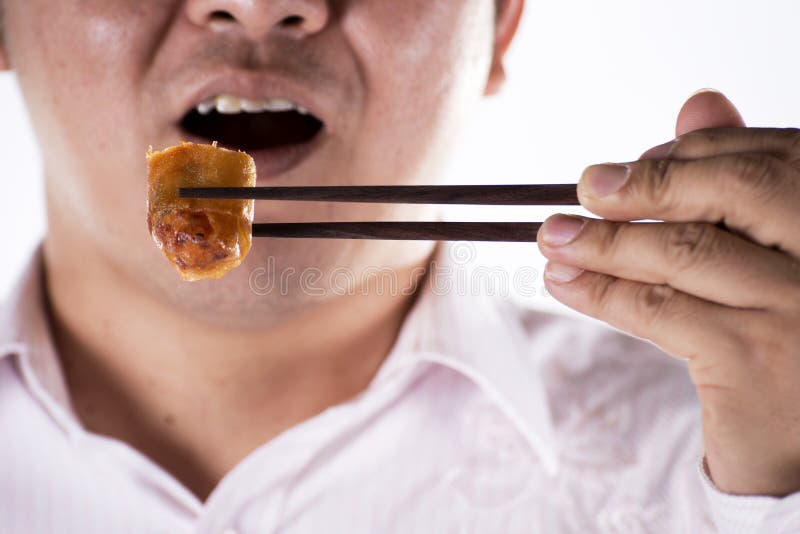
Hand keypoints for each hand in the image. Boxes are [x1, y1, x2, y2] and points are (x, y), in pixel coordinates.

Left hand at [536, 89, 799, 496]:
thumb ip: (742, 180)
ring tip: (554, 239)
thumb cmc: (786, 331)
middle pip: (734, 190)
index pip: (766, 158)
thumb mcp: (771, 250)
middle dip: (646, 183)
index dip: (689, 152)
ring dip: (603, 241)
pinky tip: (565, 283)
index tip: (631, 164)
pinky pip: (659, 309)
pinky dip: (600, 291)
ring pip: (684, 251)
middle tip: (584, 189)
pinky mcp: (758, 360)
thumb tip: (697, 99)